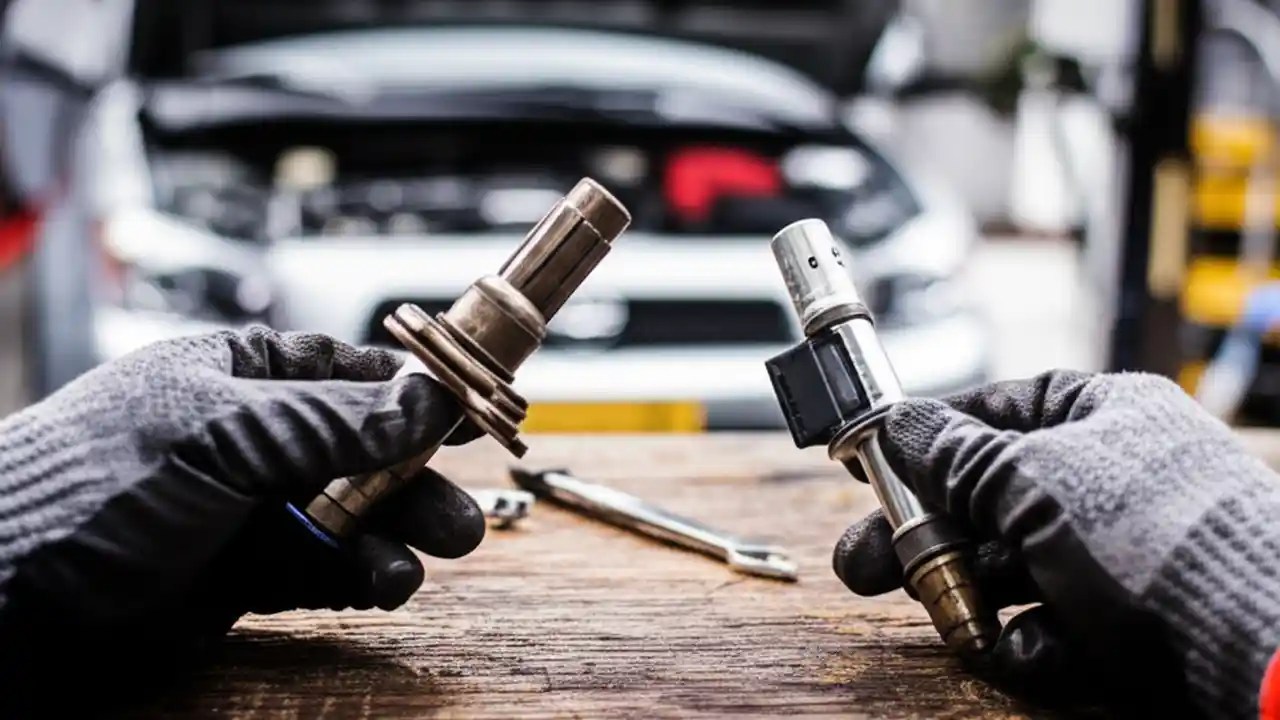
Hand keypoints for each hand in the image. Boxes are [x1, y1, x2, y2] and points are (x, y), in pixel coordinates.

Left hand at [0, 327, 484, 706]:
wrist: (5, 602)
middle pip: (361, 450)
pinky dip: (362, 576)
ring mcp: (244, 510)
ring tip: (439, 548)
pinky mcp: (240, 578)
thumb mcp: (225, 437)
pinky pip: (323, 571)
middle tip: (465, 503)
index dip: (412, 389)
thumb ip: (334, 423)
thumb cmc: (87, 488)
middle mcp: (245, 440)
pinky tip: (386, 583)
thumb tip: (430, 399)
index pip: (344, 371)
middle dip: (418, 475)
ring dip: (399, 531)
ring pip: (350, 515)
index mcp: (234, 376)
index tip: (471, 407)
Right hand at [834, 370, 1279, 718]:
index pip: (996, 412)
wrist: (1263, 643)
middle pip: (990, 502)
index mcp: (1102, 416)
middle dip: (929, 541)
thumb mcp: (1034, 482)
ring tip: (961, 626)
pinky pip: (1056, 627)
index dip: (930, 439)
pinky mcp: (1132, 623)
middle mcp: (1110, 480)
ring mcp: (1123, 554)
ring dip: (978, 602)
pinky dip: (1037, 647)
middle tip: (863, 568)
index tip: (875, 463)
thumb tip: (895, 422)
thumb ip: (955, 455)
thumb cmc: (1158, 536)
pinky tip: (1037, 656)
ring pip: (1015, 572)